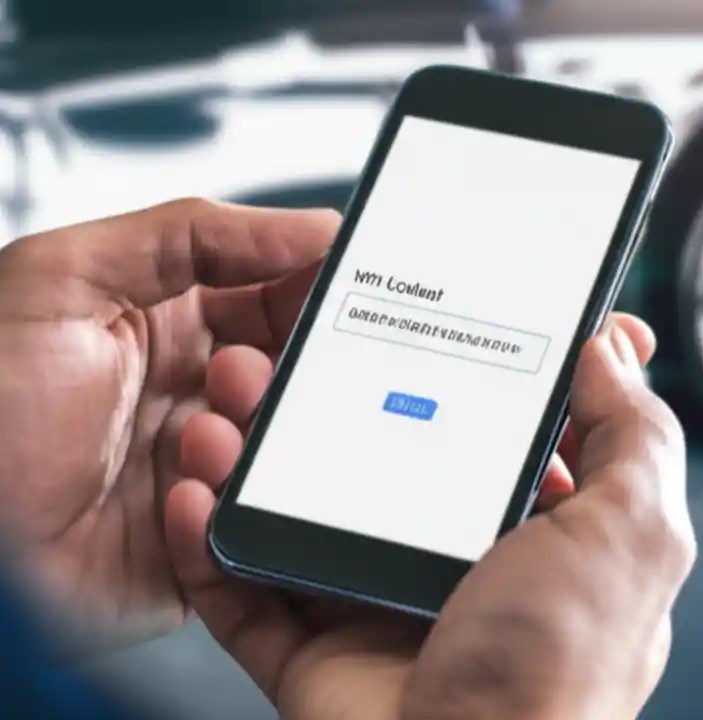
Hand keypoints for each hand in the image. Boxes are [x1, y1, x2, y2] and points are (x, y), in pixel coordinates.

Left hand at [0, 199, 338, 642]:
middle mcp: (193, 396)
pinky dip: (231, 514)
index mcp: (170, 324)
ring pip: (287, 455)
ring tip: (199, 434)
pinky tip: (180, 497)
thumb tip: (310, 226)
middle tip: (247, 369)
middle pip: (296, 375)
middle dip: (291, 370)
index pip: (278, 293)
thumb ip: (192, 234)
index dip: (314, 287)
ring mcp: (201, 472)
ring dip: (257, 440)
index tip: (348, 283)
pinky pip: (257, 535)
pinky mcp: (201, 548)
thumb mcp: (66, 276)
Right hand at [165, 314, 695, 719]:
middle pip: (389, 462)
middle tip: (295, 348)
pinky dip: (210, 540)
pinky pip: (250, 591)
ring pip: (311, 512)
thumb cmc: (558, 669)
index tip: (421, 316)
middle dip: (338, 400)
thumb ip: (636, 435)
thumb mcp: (631, 531)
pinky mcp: (319, 658)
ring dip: (260, 452)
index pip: (506, 439)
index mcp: (549, 538)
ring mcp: (388, 614)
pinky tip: (195, 486)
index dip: (468, 374)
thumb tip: (613, 352)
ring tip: (229, 398)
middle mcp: (469, 573)